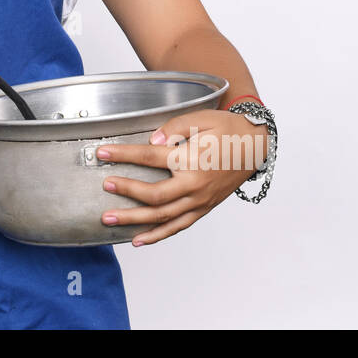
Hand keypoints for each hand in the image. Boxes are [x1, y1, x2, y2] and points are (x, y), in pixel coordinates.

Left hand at [94, 108, 269, 245]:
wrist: (255, 145)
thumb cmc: (228, 129)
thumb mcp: (202, 118)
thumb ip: (174, 127)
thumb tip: (152, 140)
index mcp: (192, 159)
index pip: (149, 157)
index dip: (123, 155)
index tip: (102, 153)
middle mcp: (195, 184)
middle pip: (154, 195)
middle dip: (126, 191)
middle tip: (105, 185)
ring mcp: (199, 200)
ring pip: (163, 217)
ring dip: (134, 220)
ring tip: (109, 219)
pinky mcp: (203, 208)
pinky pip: (178, 226)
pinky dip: (158, 235)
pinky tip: (138, 239)